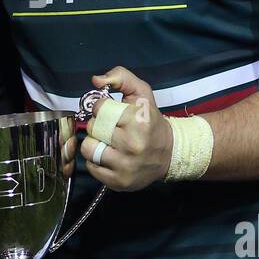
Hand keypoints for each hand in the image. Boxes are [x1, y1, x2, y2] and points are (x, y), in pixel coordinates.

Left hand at [80, 66, 172, 191]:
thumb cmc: (151, 122)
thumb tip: (96, 80)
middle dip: (98, 125)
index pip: (101, 108)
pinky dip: (96, 161)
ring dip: (94, 143)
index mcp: (139, 120)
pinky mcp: (119, 182)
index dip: (103, 107)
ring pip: (89, 148)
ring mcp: (126, 165)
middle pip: (94, 128)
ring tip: (107, 142)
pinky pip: (91, 167)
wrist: (169, 154)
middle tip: (111, 128)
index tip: (112, 112)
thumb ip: (121, 77)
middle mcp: (133, 144)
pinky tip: (109, 156)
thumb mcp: (142, 93)